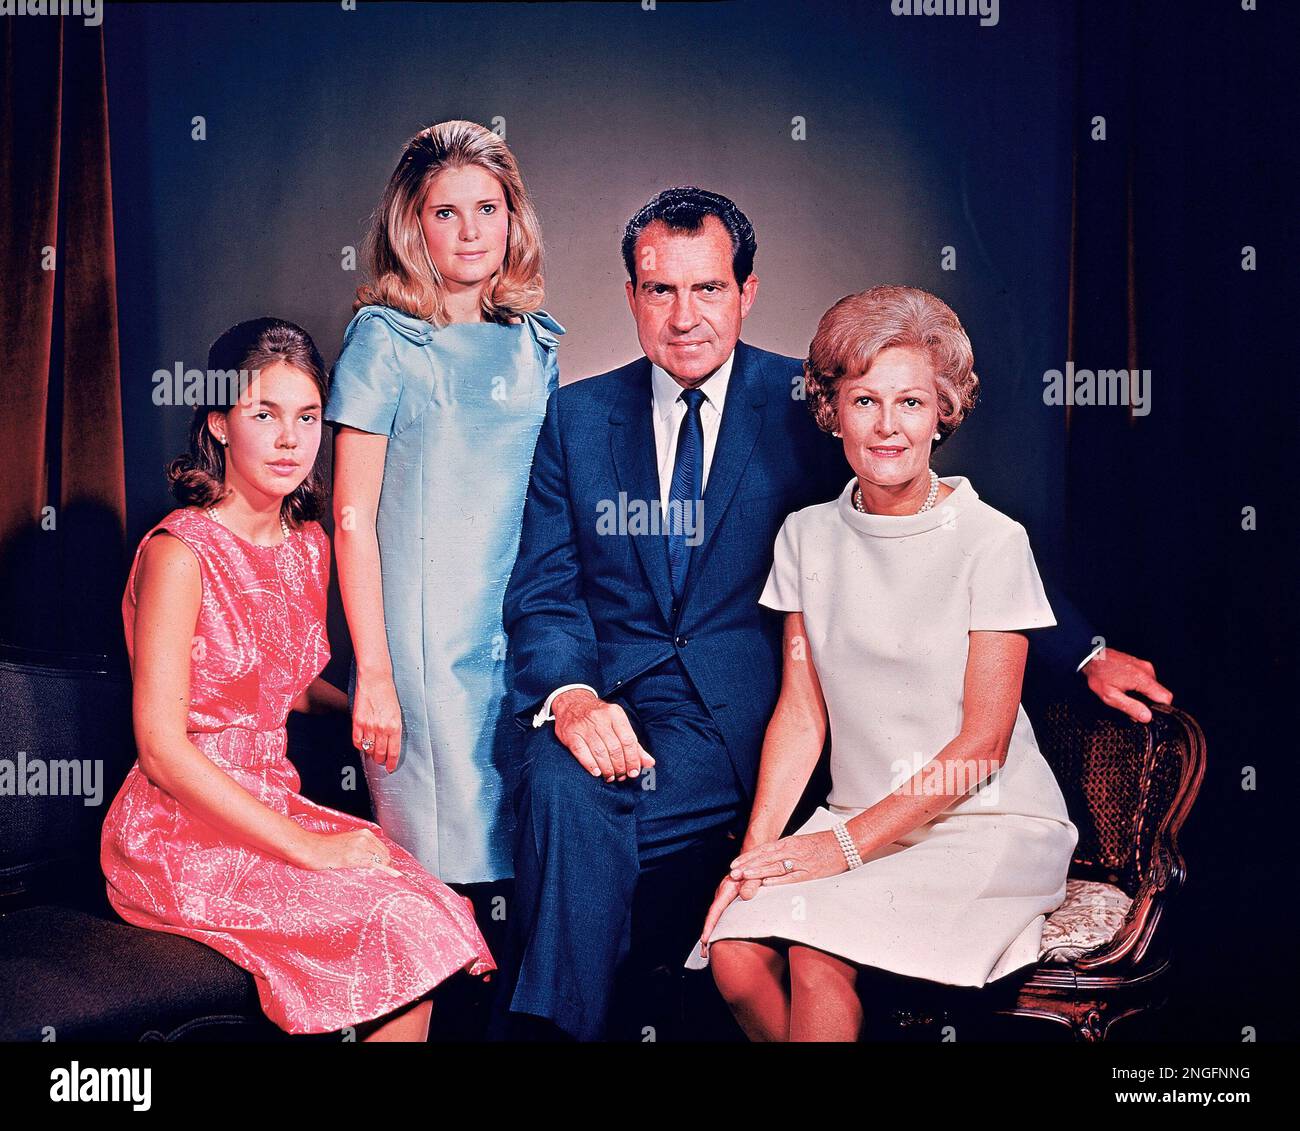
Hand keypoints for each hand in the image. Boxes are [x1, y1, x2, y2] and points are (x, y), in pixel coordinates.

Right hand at [298, 827, 401, 877]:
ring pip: (380, 863)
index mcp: (364, 834)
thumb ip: (362, 850)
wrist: (308, 847)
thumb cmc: (324, 848)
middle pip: (385, 857)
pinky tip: (371, 880)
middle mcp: (364, 838)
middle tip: (376, 879)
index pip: (384, 851)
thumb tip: (377, 864)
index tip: (384, 872)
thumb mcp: (348, 843)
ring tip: (371, 881)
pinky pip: (370, 867)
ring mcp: (358, 847)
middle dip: (384, 869)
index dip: (385, 863)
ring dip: (379, 873)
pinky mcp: (350, 858)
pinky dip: (375, 874)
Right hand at [353, 672, 401, 771]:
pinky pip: (357, 741)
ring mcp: (368, 726)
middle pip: (380, 753)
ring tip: (372, 753)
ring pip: (368, 749)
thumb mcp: (397, 713)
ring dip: (371, 754)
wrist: (376, 680)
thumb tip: (390, 743)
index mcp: (395, 726)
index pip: (393, 752)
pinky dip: (360, 746)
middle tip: (381, 761)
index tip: (390, 768)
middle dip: (381, 760)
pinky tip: (363, 745)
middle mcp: (382, 728)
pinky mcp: (357, 721)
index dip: (391, 762)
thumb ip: (394, 729)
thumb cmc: (388, 694)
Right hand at [552, 689, 654, 782]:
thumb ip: (634, 745)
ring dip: (607, 769)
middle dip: (620, 766)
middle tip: (621, 775)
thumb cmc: (599, 716)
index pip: (628, 740)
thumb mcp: (618, 724)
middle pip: (615, 748)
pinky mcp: (571, 734)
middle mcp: (600, 718)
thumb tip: (650, 763)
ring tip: (610, 776)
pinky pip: (582, 753)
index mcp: (615, 714)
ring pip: (600, 752)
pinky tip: (597, 773)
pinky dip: (591, 765)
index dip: (633, 759)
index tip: (634, 772)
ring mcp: (584, 726)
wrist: (572, 702)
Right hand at [698, 872, 762, 957]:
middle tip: (705, 952)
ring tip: (707, 949)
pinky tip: (718, 935)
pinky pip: (721, 913)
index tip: (705, 939)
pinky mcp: (729, 898)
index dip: (710, 925)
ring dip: (711, 931)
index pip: (716, 909)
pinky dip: (717, 925)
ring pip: (716, 916)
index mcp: (727, 887)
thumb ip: (752, 883)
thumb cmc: (757, 866)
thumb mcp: (756, 873)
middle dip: (707, 934)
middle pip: (713, 916)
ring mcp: (725, 895)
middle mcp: (723, 892)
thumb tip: (745, 895)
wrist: (756, 858)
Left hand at [727, 830, 846, 885]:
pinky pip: (792, 876)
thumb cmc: (823, 844)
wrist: (846, 843)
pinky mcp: (811, 872)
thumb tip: (769, 859)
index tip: (734, 864)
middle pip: (765, 857)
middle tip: (732, 873)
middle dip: (747, 865)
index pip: (763, 850)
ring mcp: (801, 861)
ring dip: (758, 871)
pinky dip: (778, 879)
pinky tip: (766, 883)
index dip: (748, 857)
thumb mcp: (801, 843)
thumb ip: (785, 851)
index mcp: (789, 842)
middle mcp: (792, 850)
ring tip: (743, 876)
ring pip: (775, 866)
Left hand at [1082, 647, 1172, 723]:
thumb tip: (1148, 717)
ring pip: (1153, 686)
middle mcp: (1147, 670)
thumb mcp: (1111, 696)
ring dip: (1143, 694)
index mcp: (1143, 679)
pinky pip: (1147, 679)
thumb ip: (1131, 707)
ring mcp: (1144, 665)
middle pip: (1159, 693)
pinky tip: (1125, 685)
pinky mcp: (1140, 664)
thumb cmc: (1098, 675)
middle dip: (1148, 702)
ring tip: (1125, 693)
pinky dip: (1140, 686)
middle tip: (1130, 703)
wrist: (1091, 657)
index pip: (1166, 697)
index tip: (1148, 713)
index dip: (1160, 709)